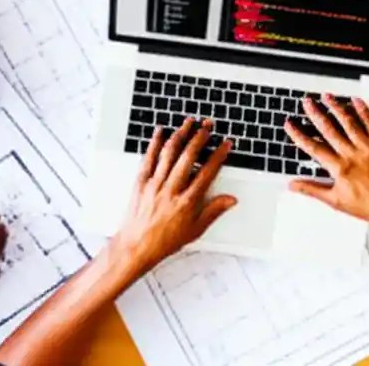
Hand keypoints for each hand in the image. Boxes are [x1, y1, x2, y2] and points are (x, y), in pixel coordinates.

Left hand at [107, 119, 236, 276]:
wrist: (137, 246)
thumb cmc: (166, 240)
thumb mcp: (196, 229)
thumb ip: (214, 211)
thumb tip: (231, 200)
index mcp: (188, 202)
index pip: (208, 172)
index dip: (219, 155)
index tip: (226, 144)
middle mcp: (171, 190)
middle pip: (189, 157)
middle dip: (200, 137)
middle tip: (208, 126)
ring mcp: (155, 184)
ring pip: (169, 153)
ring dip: (181, 135)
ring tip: (189, 122)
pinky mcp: (141, 182)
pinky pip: (149, 158)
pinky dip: (155, 143)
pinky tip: (161, 132)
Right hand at [284, 95, 368, 231]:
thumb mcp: (336, 201)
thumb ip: (313, 190)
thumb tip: (294, 185)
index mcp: (340, 169)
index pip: (313, 147)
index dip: (299, 135)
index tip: (291, 125)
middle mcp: (353, 155)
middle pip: (329, 129)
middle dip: (315, 114)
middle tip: (307, 103)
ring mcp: (368, 147)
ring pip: (349, 122)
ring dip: (336, 107)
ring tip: (327, 97)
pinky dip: (363, 110)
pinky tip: (356, 101)